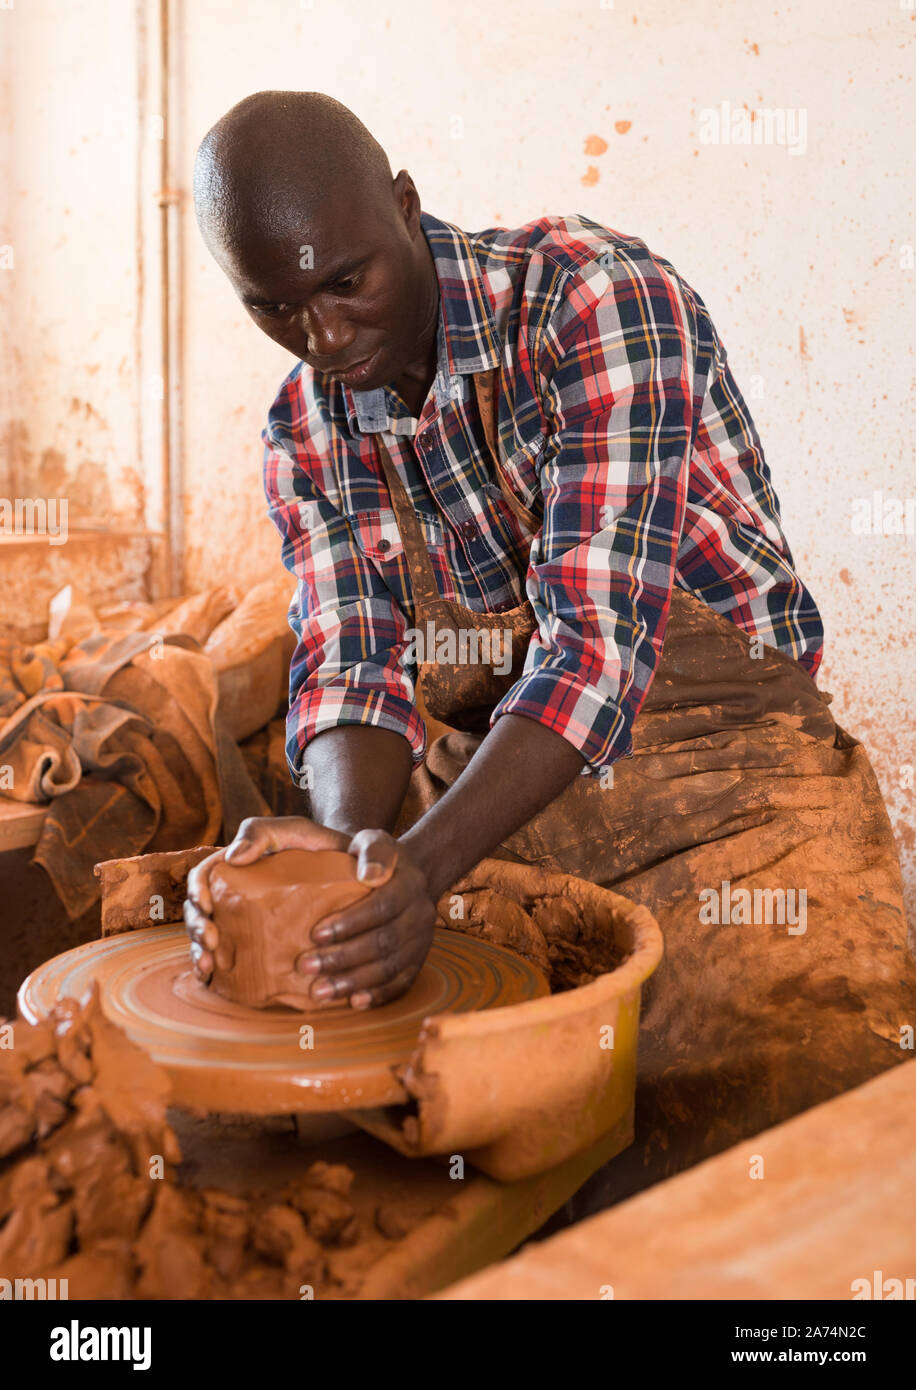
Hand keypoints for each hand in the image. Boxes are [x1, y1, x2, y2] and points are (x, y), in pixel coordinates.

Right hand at [182, 816, 349, 983]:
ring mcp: (246, 921)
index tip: (205, 904)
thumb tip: (234, 857)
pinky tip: (214, 980)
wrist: (353, 869)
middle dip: (197, 928)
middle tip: (210, 941)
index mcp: (236, 867)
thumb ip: (262, 832)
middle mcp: (235, 896)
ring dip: (202, 952)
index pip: (204, 877)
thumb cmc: (319, 845)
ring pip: (211, 938)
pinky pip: (235, 960)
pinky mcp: (262, 943)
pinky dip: (218, 972)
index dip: (197, 890)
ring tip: (209, 965)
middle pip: (201, 912)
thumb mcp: (292, 829)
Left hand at [296, 829, 435, 1009]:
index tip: (314, 933)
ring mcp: (421, 940)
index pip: (381, 907)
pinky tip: (353, 1003)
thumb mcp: (371, 840)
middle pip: (383, 942)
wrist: (405, 875)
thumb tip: (369, 874)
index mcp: (408, 883)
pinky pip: (401, 982)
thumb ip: (369, 849)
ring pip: (390, 967)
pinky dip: (378, 995)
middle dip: (342, 958)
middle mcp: (420, 913)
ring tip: (319, 991)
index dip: (349, 923)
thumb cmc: (372, 858)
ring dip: (354, 982)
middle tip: (305, 966)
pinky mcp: (418, 960)